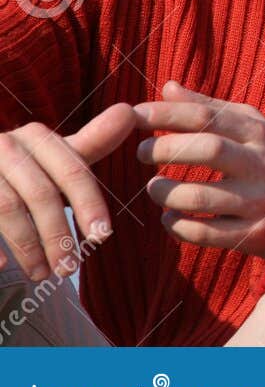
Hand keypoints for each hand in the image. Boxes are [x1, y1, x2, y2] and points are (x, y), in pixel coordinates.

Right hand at [0, 104, 135, 281]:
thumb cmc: (24, 167)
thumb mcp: (56, 155)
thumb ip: (92, 141)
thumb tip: (130, 112)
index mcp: (38, 138)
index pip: (73, 171)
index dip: (89, 204)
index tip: (102, 237)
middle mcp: (7, 145)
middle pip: (41, 194)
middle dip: (58, 235)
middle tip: (71, 269)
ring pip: (8, 208)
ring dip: (28, 247)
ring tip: (44, 274)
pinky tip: (4, 266)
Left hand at [133, 81, 264, 258]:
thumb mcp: (254, 126)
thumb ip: (210, 108)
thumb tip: (166, 88)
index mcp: (260, 133)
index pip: (208, 116)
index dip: (165, 114)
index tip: (134, 115)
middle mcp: (262, 164)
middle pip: (207, 150)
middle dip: (164, 149)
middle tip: (141, 152)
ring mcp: (260, 202)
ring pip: (201, 196)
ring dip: (166, 192)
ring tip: (154, 188)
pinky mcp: (255, 235)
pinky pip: (205, 234)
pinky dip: (178, 226)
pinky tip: (169, 218)